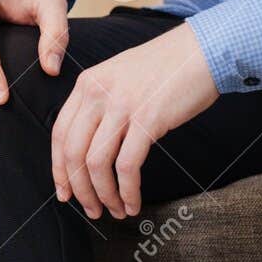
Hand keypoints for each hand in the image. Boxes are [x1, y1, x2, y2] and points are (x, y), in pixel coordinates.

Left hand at [51, 24, 218, 218]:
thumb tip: (91, 146)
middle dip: (79, 189)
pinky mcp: (148, 120)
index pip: (60, 133)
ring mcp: (121, 106)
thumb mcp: (118, 76)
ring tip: (116, 211)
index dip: (59, 168)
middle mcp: (97, 94)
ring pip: (96, 164)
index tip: (65, 192)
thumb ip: (100, 103)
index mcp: (86, 84)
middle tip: (92, 210)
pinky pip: (127, 166)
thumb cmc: (165, 67)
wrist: (202, 50)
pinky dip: (127, 191)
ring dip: (104, 195)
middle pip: (73, 152)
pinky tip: (134, 203)